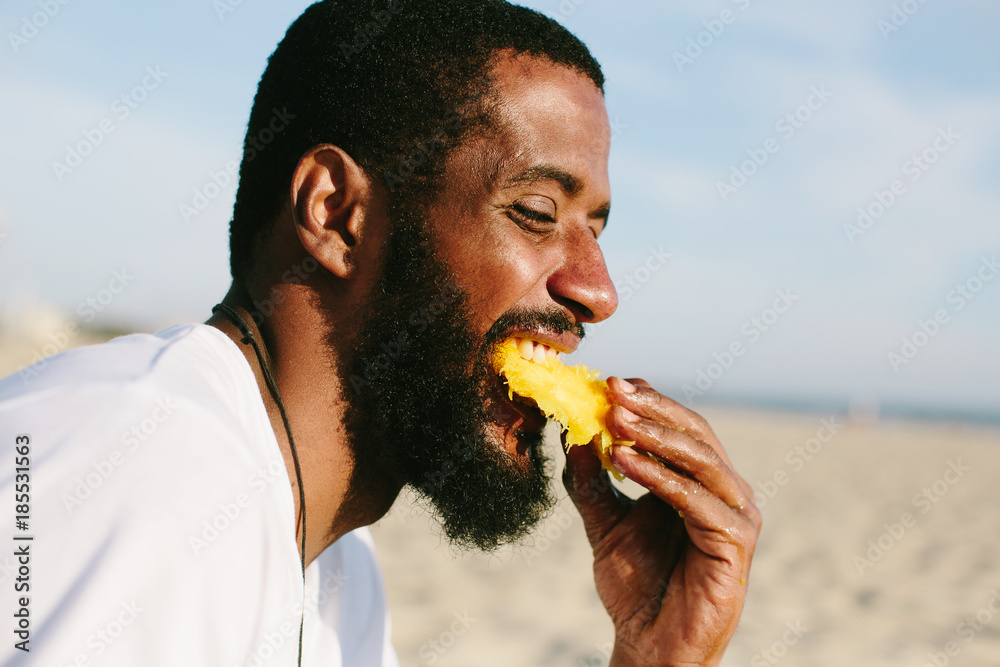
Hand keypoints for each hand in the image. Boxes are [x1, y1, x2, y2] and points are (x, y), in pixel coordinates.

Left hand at [563, 377, 761, 666]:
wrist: (650, 642)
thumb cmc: (637, 584)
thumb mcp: (604, 523)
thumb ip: (590, 482)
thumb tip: (571, 435)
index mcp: (699, 480)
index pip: (680, 425)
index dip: (648, 401)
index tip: (609, 383)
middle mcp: (725, 490)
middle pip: (694, 433)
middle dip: (651, 409)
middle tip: (613, 390)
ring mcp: (737, 513)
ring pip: (700, 458)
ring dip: (656, 436)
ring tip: (616, 421)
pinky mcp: (737, 540)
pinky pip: (696, 498)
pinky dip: (660, 476)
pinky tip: (625, 462)